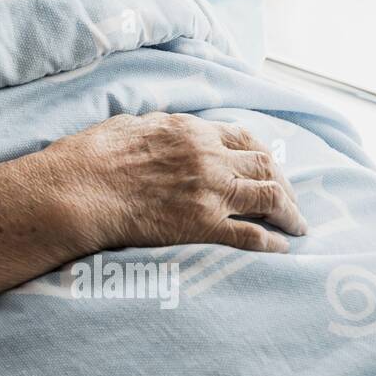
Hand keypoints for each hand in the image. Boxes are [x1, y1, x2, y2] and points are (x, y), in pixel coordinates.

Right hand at [51, 112, 307, 254]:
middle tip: (289, 199)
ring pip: (268, 198)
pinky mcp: (202, 225)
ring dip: (289, 212)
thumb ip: (154, 128)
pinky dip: (272, 242)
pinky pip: (250, 235)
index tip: (267, 166)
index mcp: (190, 130)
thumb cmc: (91, 157)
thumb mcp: (127, 126)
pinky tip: (281, 249)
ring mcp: (209, 191)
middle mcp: (209, 157)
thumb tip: (158, 130)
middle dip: (283, 182)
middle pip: (265, 165)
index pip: (242, 137)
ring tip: (297, 226)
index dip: (261, 153)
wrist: (78, 189)